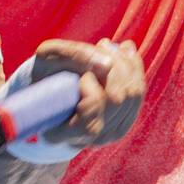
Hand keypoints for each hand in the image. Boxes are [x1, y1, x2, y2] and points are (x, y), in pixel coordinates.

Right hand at [30, 37, 145, 147]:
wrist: (48, 94)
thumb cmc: (44, 73)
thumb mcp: (49, 56)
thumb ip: (75, 55)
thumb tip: (108, 64)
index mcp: (60, 132)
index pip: (93, 103)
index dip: (90, 77)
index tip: (81, 64)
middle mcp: (87, 140)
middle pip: (118, 98)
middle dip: (113, 63)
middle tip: (101, 44)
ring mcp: (108, 135)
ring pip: (132, 94)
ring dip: (125, 62)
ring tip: (111, 46)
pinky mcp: (123, 125)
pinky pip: (139, 94)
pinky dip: (134, 67)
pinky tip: (126, 52)